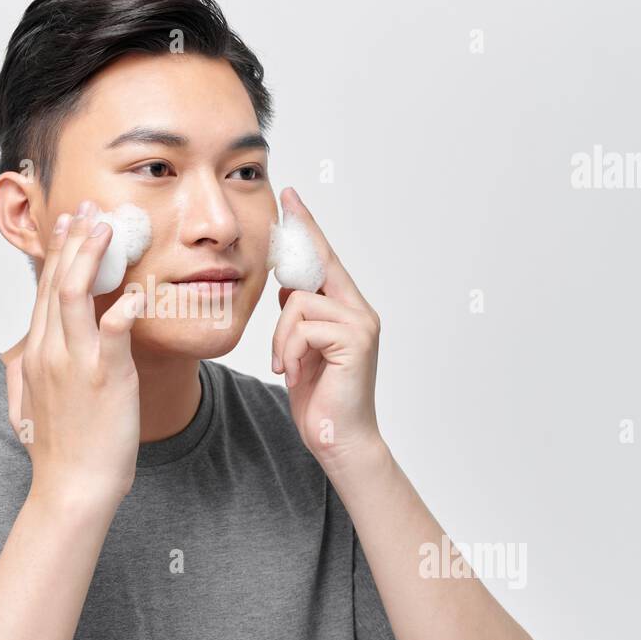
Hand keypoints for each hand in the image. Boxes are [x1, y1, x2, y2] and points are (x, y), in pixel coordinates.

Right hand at [15, 201, 144, 512]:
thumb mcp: (35, 406)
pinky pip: (114, 329)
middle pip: (57, 281)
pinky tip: (141, 287)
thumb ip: (33, 374)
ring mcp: (76, 361)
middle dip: (74, 239)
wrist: (72, 488)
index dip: (57, 254)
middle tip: (89, 208)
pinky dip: (127, 303)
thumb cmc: (64, 453)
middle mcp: (50, 351)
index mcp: (36, 355)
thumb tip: (27, 357)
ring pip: (76, 293)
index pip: (44, 291)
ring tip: (109, 226)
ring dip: (92, 254)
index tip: (68, 226)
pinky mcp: (105, 376)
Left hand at [270, 186, 383, 469]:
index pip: (325, 261)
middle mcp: (359, 311)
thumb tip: (287, 289)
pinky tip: (290, 372)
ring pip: (298, 301)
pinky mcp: (354, 339)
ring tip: (283, 365)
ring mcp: (360, 324)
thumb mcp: (301, 351)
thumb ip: (300, 319)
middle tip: (285, 201)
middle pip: (319, 263)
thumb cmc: (320, 400)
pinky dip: (286, 349)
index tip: (292, 199)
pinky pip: (302, 325)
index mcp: (347, 311)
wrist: (339, 440)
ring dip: (280, 337)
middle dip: (299, 236)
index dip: (308, 229)